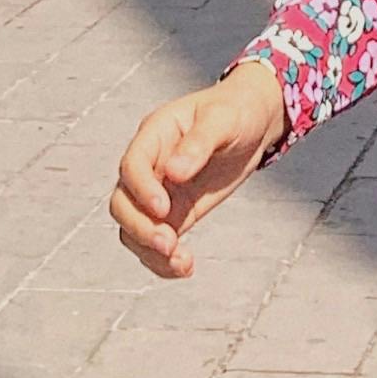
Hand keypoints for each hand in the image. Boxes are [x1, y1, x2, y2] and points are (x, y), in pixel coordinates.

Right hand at [108, 56, 286, 279]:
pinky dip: (163, 260)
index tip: (164, 209)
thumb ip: (199, 142)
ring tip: (182, 262)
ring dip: (149, 251)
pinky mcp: (175, 213)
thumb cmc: (236, 110)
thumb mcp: (224, 119)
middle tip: (168, 243)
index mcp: (155, 134)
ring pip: (133, 228)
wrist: (254, 121)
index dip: (141, 190)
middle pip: (122, 202)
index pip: (132, 165)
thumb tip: (174, 172)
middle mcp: (150, 165)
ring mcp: (159, 192)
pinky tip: (186, 267)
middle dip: (139, 227)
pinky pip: (156, 242)